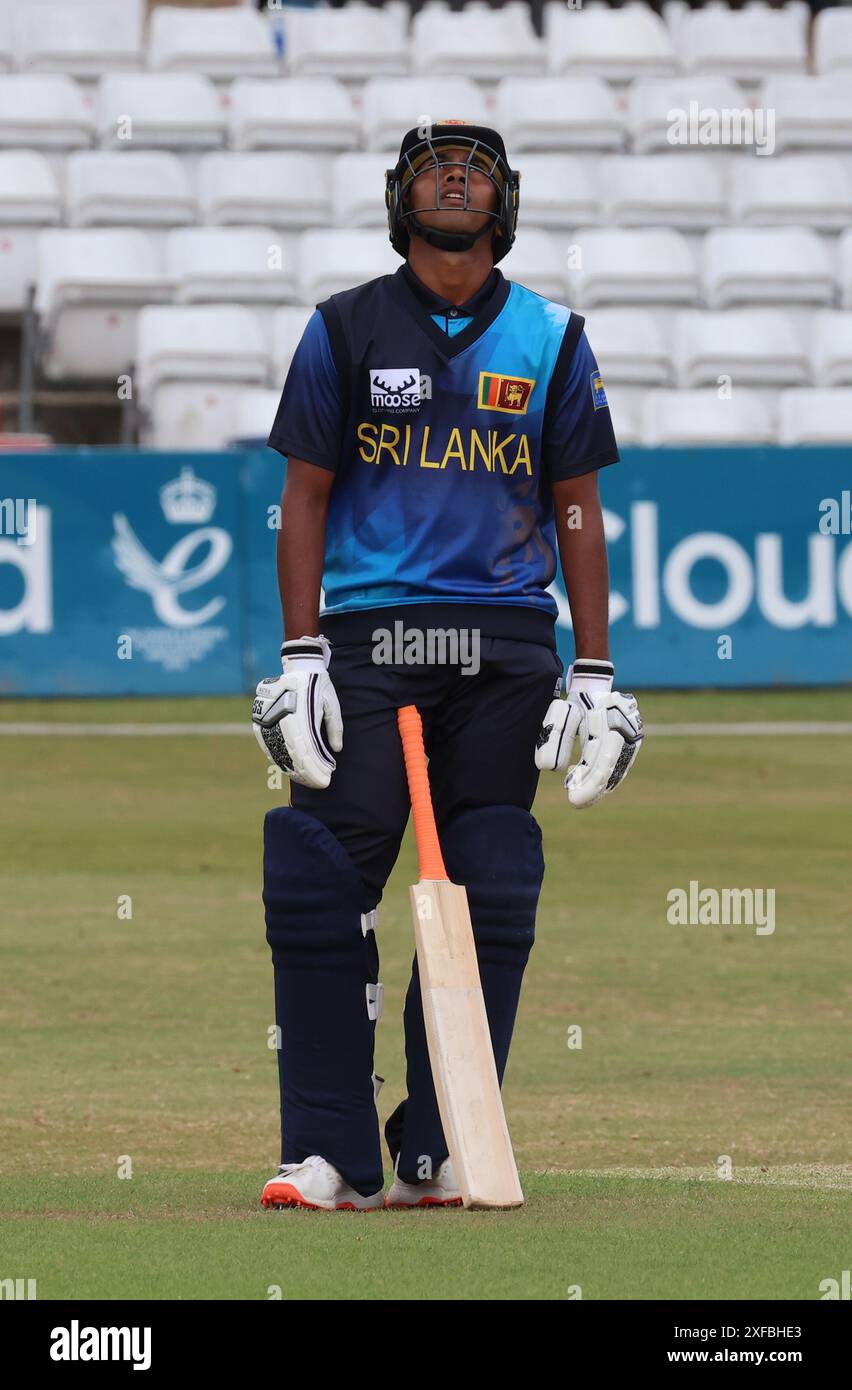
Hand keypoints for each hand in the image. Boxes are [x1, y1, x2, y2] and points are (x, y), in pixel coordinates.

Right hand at [252, 635, 342, 788]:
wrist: (298, 666)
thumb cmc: (319, 685)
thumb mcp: (332, 704)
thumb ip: (335, 727)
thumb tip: (337, 750)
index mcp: (300, 712)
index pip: (306, 749)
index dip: (315, 769)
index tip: (324, 781)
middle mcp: (281, 716)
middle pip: (291, 753)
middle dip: (305, 773)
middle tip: (317, 784)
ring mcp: (267, 717)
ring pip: (277, 750)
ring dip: (290, 768)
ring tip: (304, 779)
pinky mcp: (260, 717)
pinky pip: (266, 742)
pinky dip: (277, 757)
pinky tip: (287, 768)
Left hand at [535, 659, 642, 807]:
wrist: (596, 688)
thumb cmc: (577, 702)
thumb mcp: (563, 713)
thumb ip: (556, 736)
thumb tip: (550, 768)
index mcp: (610, 722)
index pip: (601, 762)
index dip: (589, 784)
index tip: (573, 798)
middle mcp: (627, 731)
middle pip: (611, 770)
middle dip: (593, 790)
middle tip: (576, 803)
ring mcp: (632, 737)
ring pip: (618, 770)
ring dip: (600, 788)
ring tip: (581, 799)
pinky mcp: (631, 744)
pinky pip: (620, 766)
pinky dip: (606, 779)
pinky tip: (591, 788)